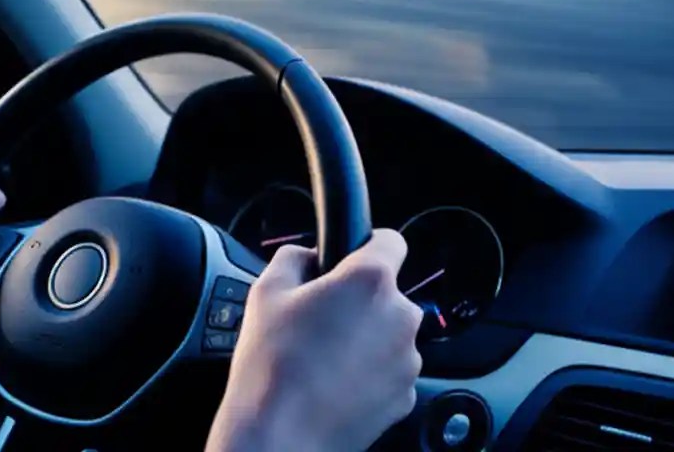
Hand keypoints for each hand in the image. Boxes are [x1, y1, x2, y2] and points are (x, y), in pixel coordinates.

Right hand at [207, 230, 422, 451]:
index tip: (352, 259)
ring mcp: (407, 360)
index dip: (368, 246)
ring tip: (322, 358)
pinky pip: (390, 370)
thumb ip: (293, 258)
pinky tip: (334, 383)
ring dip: (366, 339)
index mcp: (369, 281)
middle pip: (387, 293)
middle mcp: (400, 317)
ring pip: (389, 334)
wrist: (280, 437)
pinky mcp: (406, 396)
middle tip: (320, 320)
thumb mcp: (266, 292)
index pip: (390, 241)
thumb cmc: (271, 366)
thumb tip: (307, 256)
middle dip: (359, 301)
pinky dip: (369, 373)